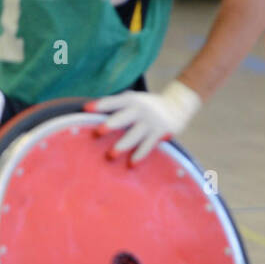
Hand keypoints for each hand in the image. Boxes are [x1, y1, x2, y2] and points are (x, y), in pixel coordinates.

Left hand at [87, 81, 202, 163]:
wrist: (178, 104)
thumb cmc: (146, 105)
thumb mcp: (134, 99)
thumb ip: (117, 105)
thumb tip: (89, 111)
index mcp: (132, 100)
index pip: (114, 101)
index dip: (101, 104)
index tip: (86, 108)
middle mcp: (141, 109)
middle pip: (124, 117)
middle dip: (111, 124)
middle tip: (98, 131)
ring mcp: (151, 122)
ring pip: (135, 135)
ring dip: (122, 145)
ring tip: (110, 155)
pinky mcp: (160, 132)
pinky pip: (148, 145)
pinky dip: (140, 155)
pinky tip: (131, 164)